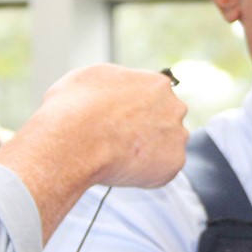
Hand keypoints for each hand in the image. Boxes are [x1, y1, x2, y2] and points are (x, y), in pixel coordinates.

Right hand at [0, 64, 187, 238]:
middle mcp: (174, 106)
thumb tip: (111, 92)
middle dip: (148, 130)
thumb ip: (112, 82)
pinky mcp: (174, 164)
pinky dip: (145, 174)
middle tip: (121, 141)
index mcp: (156, 83)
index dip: (135, 110)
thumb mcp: (88, 77)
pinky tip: (123, 169)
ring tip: (118, 157)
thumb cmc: (74, 108)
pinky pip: (162, 170)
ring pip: (166, 146)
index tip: (121, 121)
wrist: (75, 141)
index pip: (154, 96)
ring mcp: (177, 136)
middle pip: (165, 120)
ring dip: (148, 152)